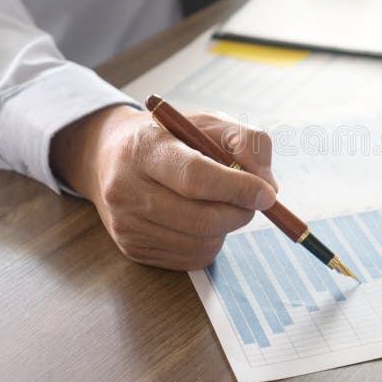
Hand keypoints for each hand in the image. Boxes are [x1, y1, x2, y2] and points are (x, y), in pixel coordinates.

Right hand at [50, 105, 276, 270]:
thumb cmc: (173, 138)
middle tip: (255, 200)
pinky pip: (192, 258)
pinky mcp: (133, 250)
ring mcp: (126, 224)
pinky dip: (211, 242)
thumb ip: (247, 143)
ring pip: (201, 243)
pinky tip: (200, 219)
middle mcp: (126, 189)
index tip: (268, 194)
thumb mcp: (210, 123)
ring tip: (218, 202)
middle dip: (240, 212)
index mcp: (144, 147)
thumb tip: (268, 186)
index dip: (238, 188)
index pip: (195, 177)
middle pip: (201, 218)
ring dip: (226, 227)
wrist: (113, 158)